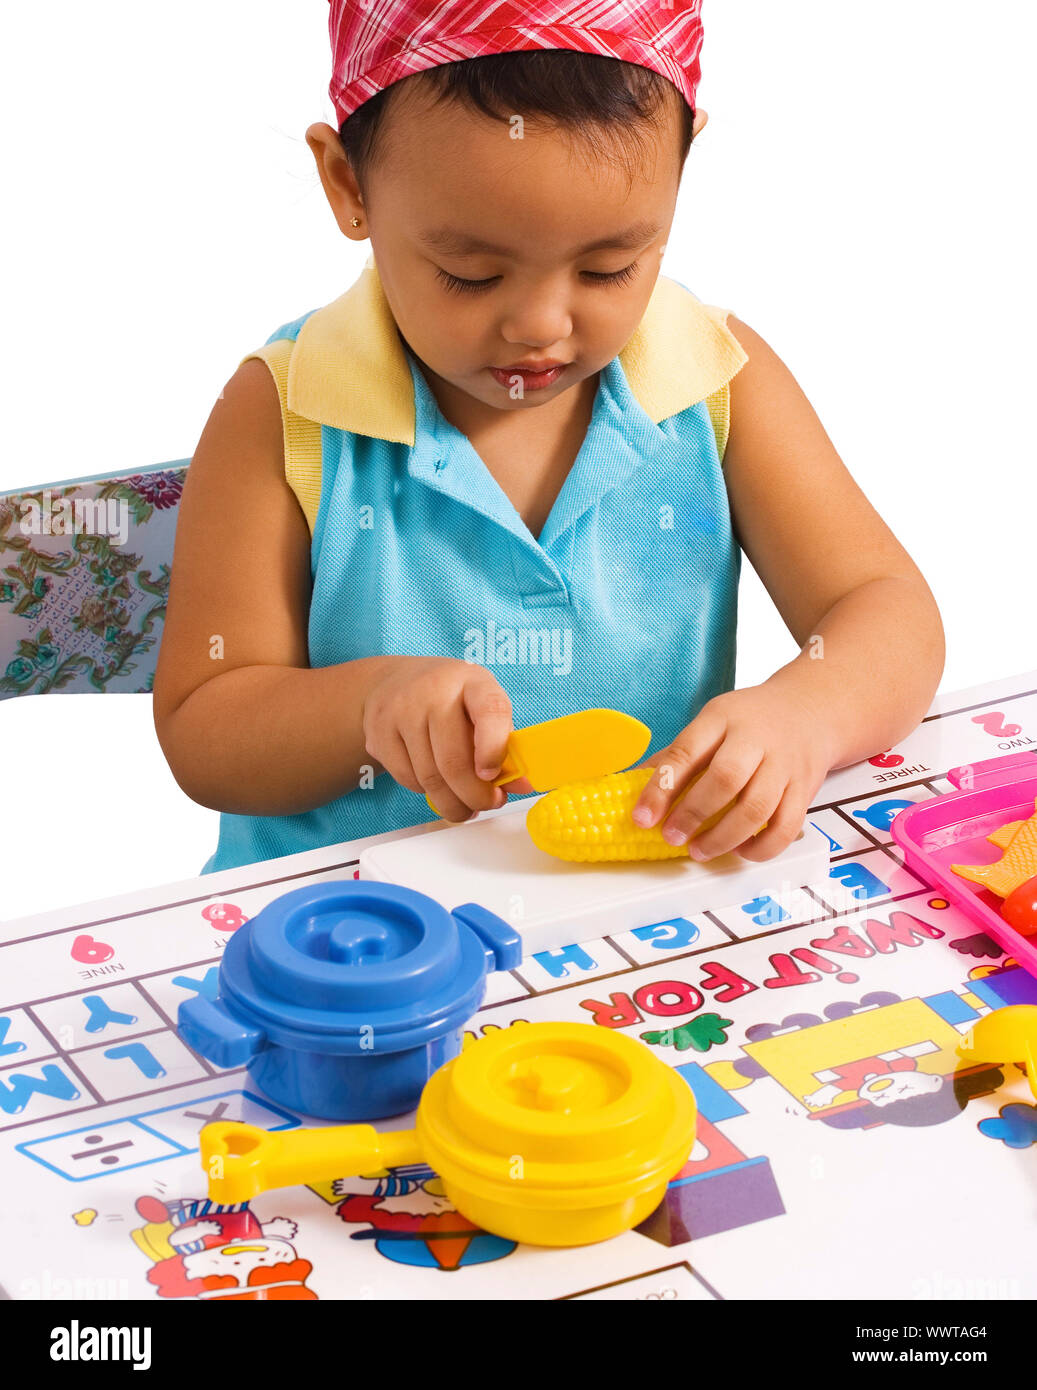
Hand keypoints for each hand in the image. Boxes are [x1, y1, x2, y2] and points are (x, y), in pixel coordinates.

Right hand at [362, 657, 513, 821]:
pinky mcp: (378, 730)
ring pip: (429, 776)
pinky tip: (435, 786)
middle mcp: (435, 690)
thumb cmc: (451, 699)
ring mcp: (401, 709)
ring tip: (464, 805)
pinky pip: (406, 778)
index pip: (490, 712)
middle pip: (453, 760)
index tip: (493, 777)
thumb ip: (503, 744)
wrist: (394, 681)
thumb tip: (521, 786)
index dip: (493, 749)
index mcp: (473, 681)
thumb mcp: (482, 707)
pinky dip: (425, 792)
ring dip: (451, 802)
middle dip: (474, 795)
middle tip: (486, 805)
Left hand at [631, 680, 833, 862]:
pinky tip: (740, 851)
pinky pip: (786, 827)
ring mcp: (784, 765)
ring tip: (699, 851)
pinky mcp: (805, 789)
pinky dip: (761, 847)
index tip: (641, 818)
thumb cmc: (749, 722)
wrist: (810, 710)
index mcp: (722, 718)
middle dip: (693, 814)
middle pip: (726, 779)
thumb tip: (631, 787)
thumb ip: (677, 755)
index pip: (686, 752)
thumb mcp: (711, 723)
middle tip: (671, 837)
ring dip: (724, 837)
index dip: (660, 789)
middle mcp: (756, 739)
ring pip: (757, 808)